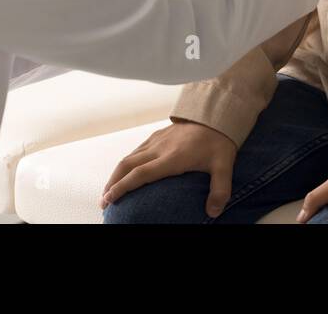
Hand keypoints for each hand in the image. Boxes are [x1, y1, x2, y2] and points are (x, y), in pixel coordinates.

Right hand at [100, 121, 237, 217]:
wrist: (216, 115)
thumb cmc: (219, 141)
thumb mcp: (224, 166)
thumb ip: (220, 190)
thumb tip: (214, 212)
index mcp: (172, 158)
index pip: (141, 173)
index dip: (123, 187)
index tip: (110, 198)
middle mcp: (159, 148)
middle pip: (126, 165)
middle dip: (112, 184)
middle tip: (104, 201)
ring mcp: (156, 140)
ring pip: (128, 157)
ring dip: (116, 174)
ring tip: (109, 191)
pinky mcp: (157, 135)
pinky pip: (136, 150)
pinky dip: (125, 163)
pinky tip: (124, 172)